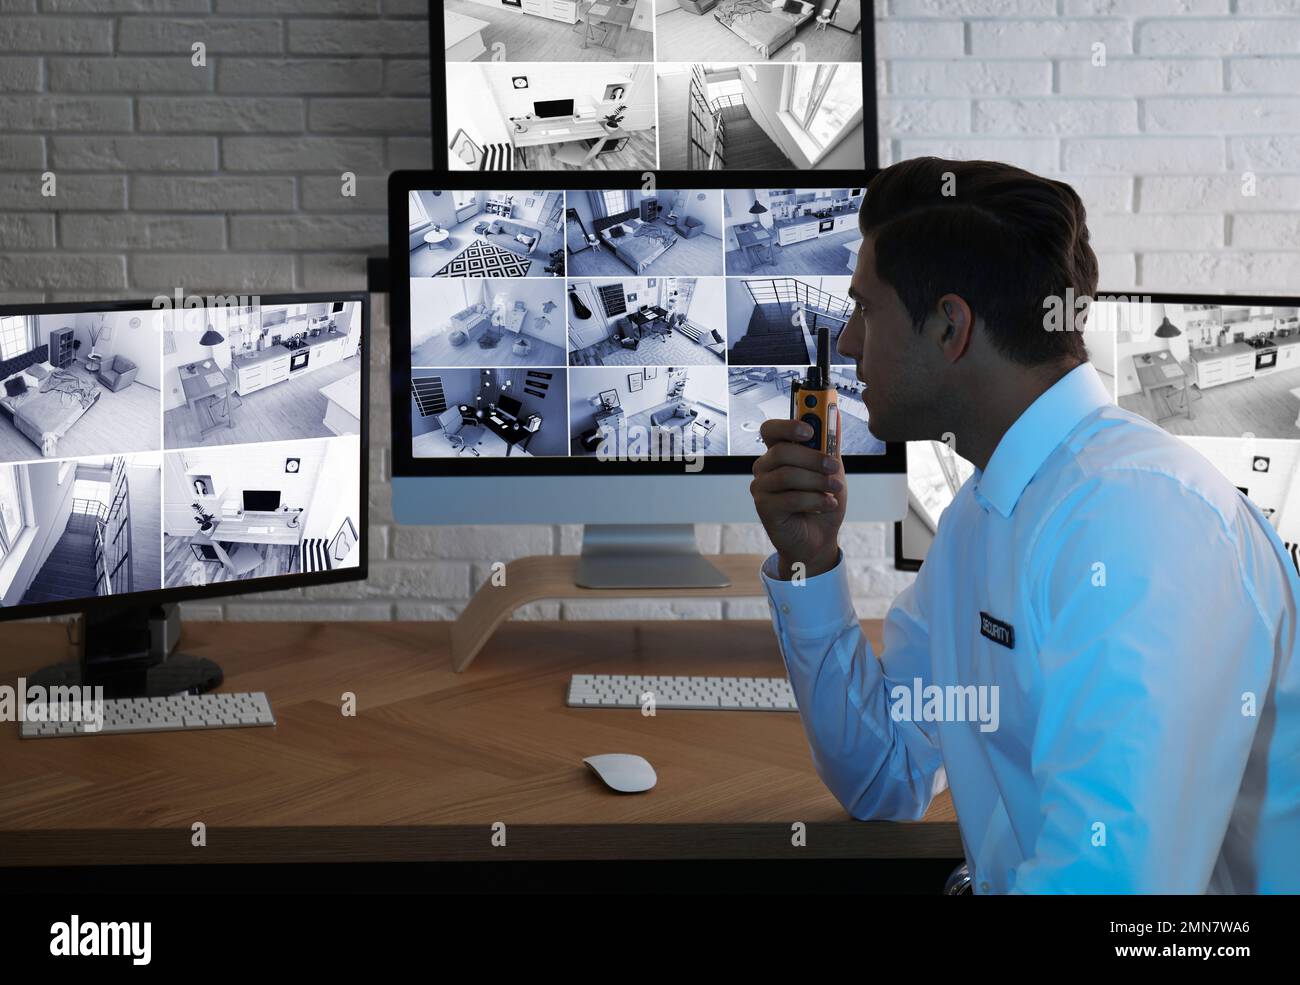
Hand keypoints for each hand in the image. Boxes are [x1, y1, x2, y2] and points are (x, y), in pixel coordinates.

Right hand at [750, 419, 845, 580]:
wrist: (818, 538)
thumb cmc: (821, 503)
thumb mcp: (832, 471)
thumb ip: (830, 444)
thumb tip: (835, 414)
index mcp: (778, 453)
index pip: (771, 430)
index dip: (788, 426)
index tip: (810, 431)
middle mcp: (765, 468)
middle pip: (781, 451)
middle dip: (813, 458)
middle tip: (833, 467)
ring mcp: (761, 488)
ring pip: (788, 475)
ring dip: (817, 482)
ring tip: (834, 490)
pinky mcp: (764, 508)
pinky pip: (790, 499)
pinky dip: (815, 501)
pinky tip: (827, 505)